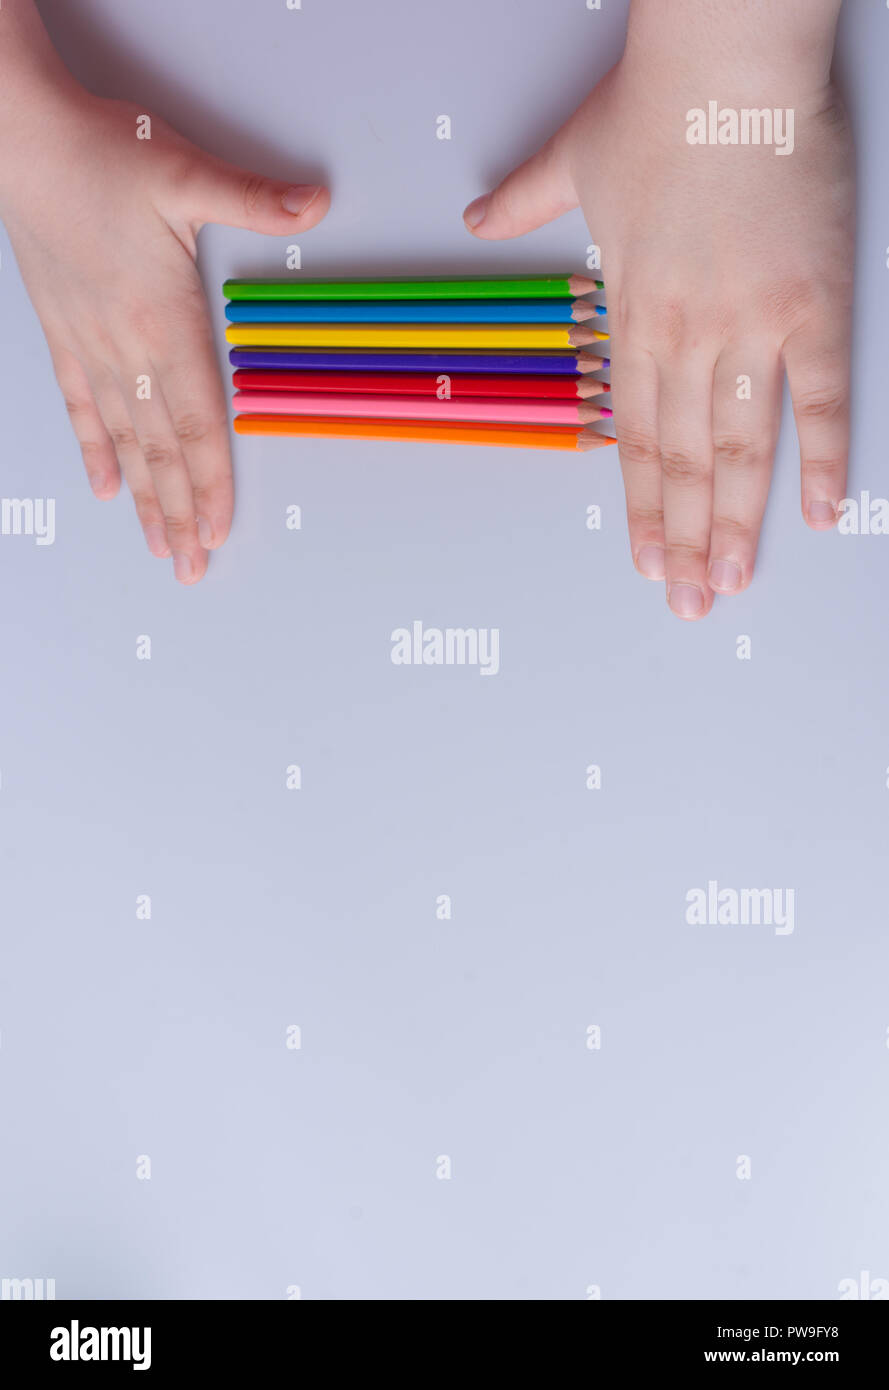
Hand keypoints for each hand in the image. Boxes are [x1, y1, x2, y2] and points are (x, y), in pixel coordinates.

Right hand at [0, 89, 328, 583]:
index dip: (209, 483)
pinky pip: (80, 407)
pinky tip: (105, 488)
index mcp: (163, 321)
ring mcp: (91, 346)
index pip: (196, 424)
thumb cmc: (100, 154)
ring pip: (123, 442)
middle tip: (190, 568)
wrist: (21, 139)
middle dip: (178, 515)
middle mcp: (126, 347)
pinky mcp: (64, 334)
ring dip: (142, 499)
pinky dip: (94, 450)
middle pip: (159, 452)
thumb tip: (315, 203)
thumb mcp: (185, 174)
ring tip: (156, 547)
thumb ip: (253, 199)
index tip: (217, 531)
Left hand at [463, 25, 852, 618]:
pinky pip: (819, 397)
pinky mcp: (814, 304)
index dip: (636, 509)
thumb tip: (476, 214)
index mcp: (631, 317)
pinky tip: (819, 511)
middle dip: (682, 542)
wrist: (725, 65)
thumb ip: (520, 202)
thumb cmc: (654, 107)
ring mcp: (749, 327)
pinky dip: (820, 457)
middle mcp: (683, 337)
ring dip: (733, 524)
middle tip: (687, 602)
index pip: (629, 440)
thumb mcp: (567, 160)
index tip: (640, 560)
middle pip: (681, 463)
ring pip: (738, 449)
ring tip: (732, 582)